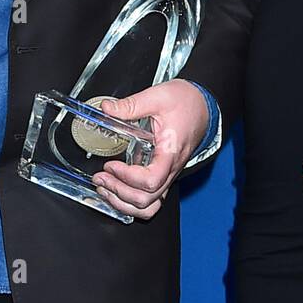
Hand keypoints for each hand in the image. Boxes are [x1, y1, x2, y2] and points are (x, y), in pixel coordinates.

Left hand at [90, 80, 207, 220]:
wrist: (202, 105)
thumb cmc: (185, 103)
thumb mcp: (157, 97)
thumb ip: (130, 105)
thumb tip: (107, 108)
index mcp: (170, 152)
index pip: (151, 180)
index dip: (127, 177)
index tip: (111, 165)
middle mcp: (171, 169)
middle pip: (147, 199)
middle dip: (118, 192)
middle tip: (101, 177)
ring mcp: (168, 175)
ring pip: (149, 206)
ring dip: (123, 202)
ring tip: (105, 188)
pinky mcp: (164, 175)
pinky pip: (151, 200)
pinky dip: (131, 202)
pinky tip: (116, 190)